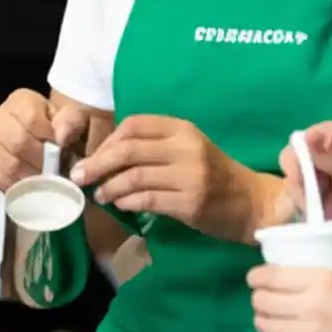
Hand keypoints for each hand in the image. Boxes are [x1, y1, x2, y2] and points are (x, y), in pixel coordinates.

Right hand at [0, 89, 91, 190]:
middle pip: (16, 142)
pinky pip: (0, 179)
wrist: (59, 146)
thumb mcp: (77, 117)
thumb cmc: (67, 129)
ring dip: (32, 174)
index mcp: (20, 101)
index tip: (62, 144)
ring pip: (8, 164)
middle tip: (56, 165)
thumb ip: (73, 120)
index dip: (48, 136)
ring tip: (48, 176)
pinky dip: (19, 185)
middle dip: (41, 158)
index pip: (30, 119)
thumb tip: (61, 136)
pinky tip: (34, 183)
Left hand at [71, 115, 286, 243]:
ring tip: (100, 195)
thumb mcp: (189, 150)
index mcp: (184, 129)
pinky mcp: (190, 202)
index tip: (94, 156)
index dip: (108, 141)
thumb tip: (106, 157)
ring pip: (134, 176)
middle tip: (79, 177)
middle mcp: (186, 147)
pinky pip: (147, 200)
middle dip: (98, 164)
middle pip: (128, 150)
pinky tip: (120, 206)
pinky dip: (127, 203)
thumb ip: (155, 148)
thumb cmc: (215, 175)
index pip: (135, 125)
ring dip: (109, 187)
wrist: (252, 203)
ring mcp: (190, 175)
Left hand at [248, 264, 331, 331]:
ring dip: (265, 321)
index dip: (256, 276)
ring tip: (272, 319)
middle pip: (262, 302)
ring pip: (265, 327)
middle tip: (265, 298)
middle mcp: (309, 307)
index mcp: (323, 280)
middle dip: (259, 298)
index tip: (255, 277)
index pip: (271, 276)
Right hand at [283, 122, 331, 235]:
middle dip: (297, 181)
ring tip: (319, 211)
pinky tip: (316, 219)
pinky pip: (297, 206)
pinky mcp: (312, 203)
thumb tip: (306, 139)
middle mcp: (315, 155)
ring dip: (300, 199)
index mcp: (328, 137)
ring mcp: (312, 180)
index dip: (298, 157)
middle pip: (290, 164)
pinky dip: (303, 213)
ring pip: (291, 186)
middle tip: (312, 199)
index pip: (299, 141)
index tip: (304, 176)